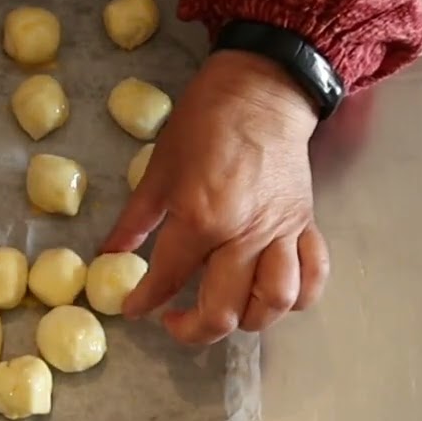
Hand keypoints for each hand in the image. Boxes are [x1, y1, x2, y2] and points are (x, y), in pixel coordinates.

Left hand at [102, 50, 330, 344]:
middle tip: (174, 323)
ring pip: (274, 303)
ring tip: (224, 313)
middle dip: (194, 330)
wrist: (261, 90)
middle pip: (225, 310)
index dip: (144, 301)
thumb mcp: (158, 169)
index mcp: (202, 218)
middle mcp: (244, 234)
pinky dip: (297, 298)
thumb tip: (108, 255)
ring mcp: (281, 233)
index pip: (169, 279)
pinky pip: (313, 276)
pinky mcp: (306, 225)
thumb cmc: (203, 123)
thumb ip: (134, 220)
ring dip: (247, 321)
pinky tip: (271, 298)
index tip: (132, 310)